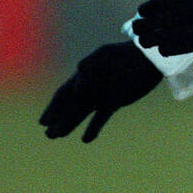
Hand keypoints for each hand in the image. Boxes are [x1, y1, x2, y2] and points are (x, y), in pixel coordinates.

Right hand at [39, 41, 161, 142]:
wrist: (148, 57)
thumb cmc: (125, 53)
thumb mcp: (104, 56)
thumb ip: (88, 69)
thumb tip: (75, 91)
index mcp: (83, 75)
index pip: (64, 94)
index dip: (53, 108)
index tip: (43, 121)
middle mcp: (90, 87)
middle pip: (69, 106)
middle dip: (58, 119)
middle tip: (48, 134)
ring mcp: (102, 95)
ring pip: (81, 113)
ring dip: (70, 124)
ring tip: (57, 135)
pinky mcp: (115, 101)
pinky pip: (101, 116)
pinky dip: (93, 127)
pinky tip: (86, 138)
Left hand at [131, 0, 192, 55]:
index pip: (158, 4)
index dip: (147, 9)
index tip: (142, 11)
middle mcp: (189, 11)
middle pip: (159, 22)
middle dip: (144, 26)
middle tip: (137, 28)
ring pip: (167, 37)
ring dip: (153, 40)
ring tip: (145, 41)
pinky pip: (182, 47)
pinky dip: (170, 48)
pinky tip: (163, 48)